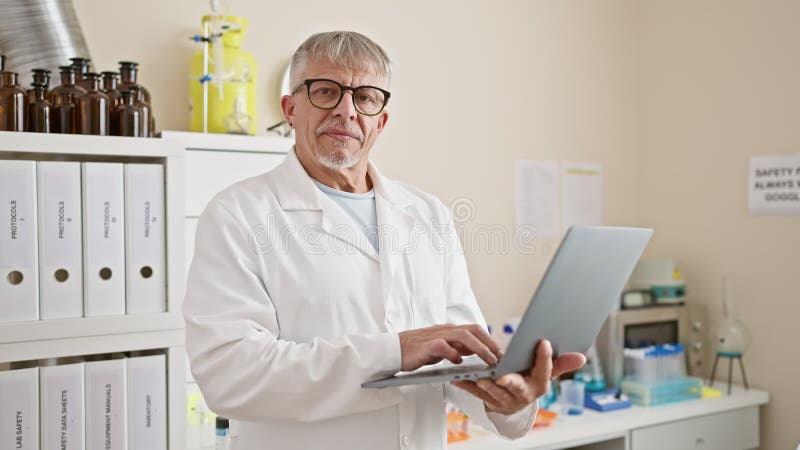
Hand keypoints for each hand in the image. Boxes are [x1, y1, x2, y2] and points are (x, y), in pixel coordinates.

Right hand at [399, 324, 501, 371]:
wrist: (393, 350)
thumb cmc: (416, 350)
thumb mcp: (440, 348)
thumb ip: (455, 348)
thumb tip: (472, 352)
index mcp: (449, 330)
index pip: (474, 330)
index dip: (489, 339)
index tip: (501, 351)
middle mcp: (445, 330)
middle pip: (473, 330)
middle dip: (489, 343)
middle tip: (501, 356)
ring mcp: (436, 336)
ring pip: (463, 336)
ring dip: (479, 348)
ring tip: (489, 360)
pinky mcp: (427, 345)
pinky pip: (444, 346)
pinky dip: (453, 353)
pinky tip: (458, 361)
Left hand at [451, 339, 585, 414]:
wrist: (515, 403)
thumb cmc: (530, 380)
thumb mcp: (546, 373)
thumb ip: (562, 364)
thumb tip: (582, 356)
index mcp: (539, 385)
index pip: (544, 371)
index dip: (544, 358)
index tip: (543, 342)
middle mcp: (522, 394)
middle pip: (516, 386)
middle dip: (510, 381)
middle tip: (502, 375)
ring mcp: (504, 399)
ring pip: (494, 392)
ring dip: (486, 384)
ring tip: (479, 376)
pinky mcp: (487, 400)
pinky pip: (474, 393)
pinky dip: (465, 384)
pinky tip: (456, 377)